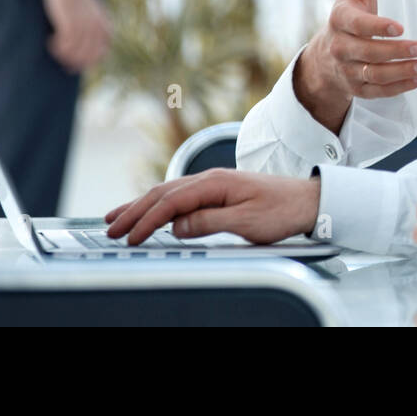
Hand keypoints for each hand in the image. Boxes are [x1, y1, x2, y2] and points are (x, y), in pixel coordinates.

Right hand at [42, 0, 110, 72]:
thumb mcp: (91, 14)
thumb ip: (92, 29)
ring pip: (74, 54)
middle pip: (87, 58)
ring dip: (62, 54)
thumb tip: (83, 49)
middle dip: (73, 62)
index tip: (75, 66)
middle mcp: (98, 29)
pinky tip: (50, 40)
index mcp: (106, 26)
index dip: (88, 63)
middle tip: (62, 62)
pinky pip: (64, 46)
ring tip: (54, 47)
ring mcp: (85, 29)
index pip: (101, 54)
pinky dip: (56, 47)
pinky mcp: (71, 26)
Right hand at [104, 169, 320, 245]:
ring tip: (116, 218)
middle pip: (163, 193)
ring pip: (168, 192)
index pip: (171, 201)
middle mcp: (211, 178)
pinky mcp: (217, 191)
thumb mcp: (247, 222)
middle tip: (110, 228)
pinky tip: (149, 212)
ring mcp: (213, 183)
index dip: (147, 219)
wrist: (307, 200)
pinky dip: (158, 204)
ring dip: (141, 205)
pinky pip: (179, 196)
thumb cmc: (281, 210)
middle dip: (133, 211)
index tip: (130, 237)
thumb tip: (177, 226)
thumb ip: (210, 222)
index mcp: (216, 183)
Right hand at [293, 0, 416, 131]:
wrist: (325, 56)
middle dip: (396, 52)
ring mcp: (348, 71)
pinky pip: (378, 92)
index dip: (377, 27)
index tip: (400, 27)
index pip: (358, 26)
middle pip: (369, 53)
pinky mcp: (357, 89)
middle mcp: (341, 48)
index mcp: (340, 20)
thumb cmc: (348, 17)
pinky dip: (399, 88)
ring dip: (401, 72)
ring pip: (375, 75)